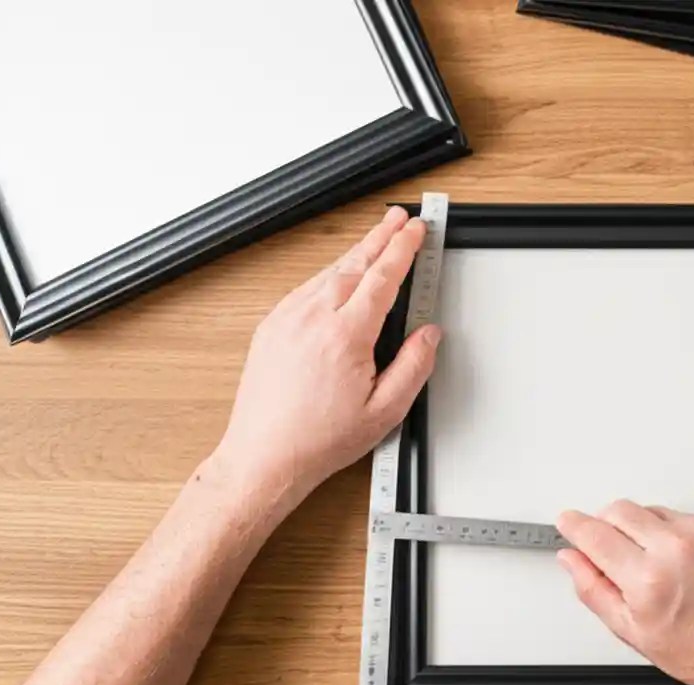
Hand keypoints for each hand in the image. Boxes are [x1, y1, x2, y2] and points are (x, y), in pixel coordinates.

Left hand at [211, 206, 441, 507]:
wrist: (264, 457)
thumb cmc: (318, 440)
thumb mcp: (384, 411)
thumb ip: (413, 367)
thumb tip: (429, 335)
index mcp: (344, 336)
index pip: (382, 278)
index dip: (402, 249)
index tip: (415, 231)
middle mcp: (312, 319)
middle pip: (354, 264)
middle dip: (380, 237)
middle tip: (398, 219)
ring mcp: (286, 320)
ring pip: (328, 273)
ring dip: (355, 254)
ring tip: (376, 241)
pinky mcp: (270, 328)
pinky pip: (305, 289)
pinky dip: (329, 275)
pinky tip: (339, 276)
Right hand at [556, 501, 693, 684]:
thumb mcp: (632, 631)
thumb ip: (593, 589)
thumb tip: (571, 559)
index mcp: (648, 580)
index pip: (595, 535)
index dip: (574, 526)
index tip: (567, 522)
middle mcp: (676, 549)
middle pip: (619, 510)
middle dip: (604, 524)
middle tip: (608, 549)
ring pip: (648, 510)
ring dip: (639, 529)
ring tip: (653, 565)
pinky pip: (679, 516)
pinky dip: (670, 532)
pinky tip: (680, 561)